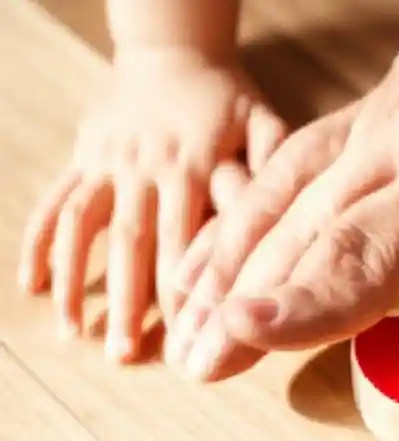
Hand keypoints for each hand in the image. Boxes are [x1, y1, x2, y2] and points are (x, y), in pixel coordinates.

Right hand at [17, 46, 284, 361]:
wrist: (172, 49)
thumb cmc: (228, 96)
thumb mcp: (263, 120)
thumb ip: (272, 166)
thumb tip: (288, 217)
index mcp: (190, 165)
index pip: (185, 240)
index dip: (183, 291)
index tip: (186, 337)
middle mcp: (143, 168)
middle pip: (131, 243)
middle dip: (127, 302)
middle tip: (127, 355)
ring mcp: (106, 164)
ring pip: (83, 228)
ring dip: (75, 281)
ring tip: (76, 335)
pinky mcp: (82, 159)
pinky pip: (53, 203)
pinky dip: (37, 244)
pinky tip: (32, 287)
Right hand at [165, 0, 398, 381]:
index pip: (371, 246)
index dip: (311, 299)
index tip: (248, 334)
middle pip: (306, 230)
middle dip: (245, 302)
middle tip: (194, 362)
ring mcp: (377, 124)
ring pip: (285, 194)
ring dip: (231, 258)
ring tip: (186, 317)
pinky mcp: (373, 111)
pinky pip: (295, 161)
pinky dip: (249, 206)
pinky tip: (225, 240)